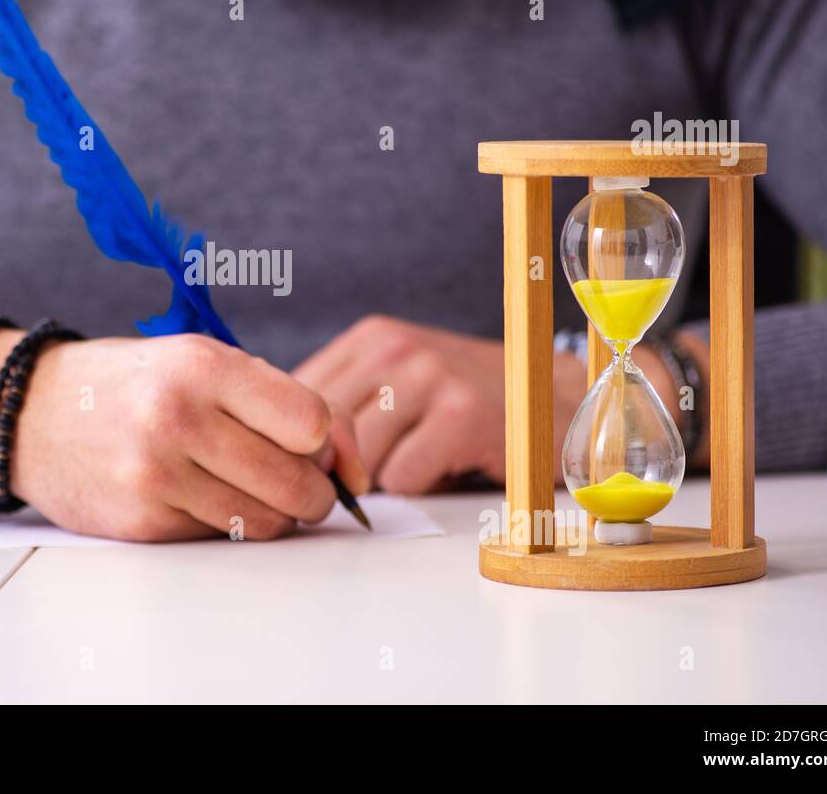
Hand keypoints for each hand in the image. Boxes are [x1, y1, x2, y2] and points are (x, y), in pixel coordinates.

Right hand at [0, 326, 365, 540]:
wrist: (32, 413)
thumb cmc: (135, 385)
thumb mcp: (203, 362)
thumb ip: (280, 402)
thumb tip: (352, 464)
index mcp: (204, 366)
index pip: (312, 422)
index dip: (330, 444)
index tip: (319, 449)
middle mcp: (179, 418)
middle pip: (297, 483)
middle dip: (313, 491)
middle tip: (300, 483)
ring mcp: (156, 474)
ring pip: (265, 524)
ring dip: (275, 516)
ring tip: (252, 490)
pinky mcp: (140, 522)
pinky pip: (220, 540)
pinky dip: (227, 527)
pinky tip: (204, 498)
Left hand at [294, 315, 588, 492]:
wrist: (553, 400)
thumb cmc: (464, 403)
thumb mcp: (400, 382)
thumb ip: (344, 403)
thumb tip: (273, 447)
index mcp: (372, 338)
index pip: (295, 397)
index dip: (298, 441)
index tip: (313, 466)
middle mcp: (395, 348)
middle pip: (321, 431)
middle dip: (332, 468)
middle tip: (360, 485)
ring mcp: (430, 377)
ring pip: (358, 458)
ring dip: (378, 481)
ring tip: (413, 466)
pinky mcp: (461, 414)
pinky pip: (401, 477)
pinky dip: (417, 488)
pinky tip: (445, 467)